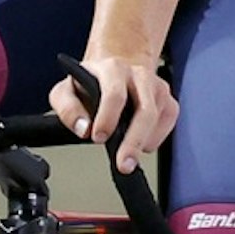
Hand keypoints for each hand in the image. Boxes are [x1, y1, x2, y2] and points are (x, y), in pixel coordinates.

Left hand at [54, 51, 179, 168]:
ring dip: (143, 142)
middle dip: (134, 141)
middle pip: (145, 110)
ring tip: (127, 156)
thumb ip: (67, 109)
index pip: (114, 94)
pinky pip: (168, 124)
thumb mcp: (66, 91)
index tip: (98, 137)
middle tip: (124, 164)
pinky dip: (155, 139)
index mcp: (112, 69)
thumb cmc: (90, 84)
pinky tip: (140, 141)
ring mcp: (157, 87)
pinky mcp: (168, 101)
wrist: (114, 70)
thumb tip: (83, 128)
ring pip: (158, 119)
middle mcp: (138, 75)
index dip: (107, 118)